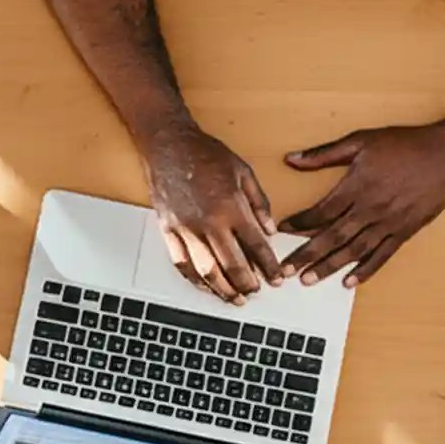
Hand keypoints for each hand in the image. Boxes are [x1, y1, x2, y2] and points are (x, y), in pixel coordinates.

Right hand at [143, 121, 284, 303]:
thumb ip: (260, 203)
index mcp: (231, 207)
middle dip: (248, 283)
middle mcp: (209, 222)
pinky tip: (205, 286)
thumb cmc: (205, 154)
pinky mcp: (168, 230)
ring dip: (222, 289)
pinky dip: (194, 279)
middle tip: (257, 291)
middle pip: (232, 265)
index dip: (269, 266)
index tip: (276, 278)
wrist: (168, 145)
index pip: (256, 246)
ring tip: (234, 298)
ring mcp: (186, 228)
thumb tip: (271, 231)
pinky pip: (181, 263)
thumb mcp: (244, 172)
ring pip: (206, 270)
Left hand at [279, 126, 444, 287]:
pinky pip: (381, 255)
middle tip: (285, 270)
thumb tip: (291, 159)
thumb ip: (323, 154)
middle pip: (333, 237)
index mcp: (356, 187)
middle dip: (307, 255)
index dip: (299, 223)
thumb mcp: (360, 141)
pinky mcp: (404, 232)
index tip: (280, 231)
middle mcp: (370, 209)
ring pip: (354, 250)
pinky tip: (349, 282)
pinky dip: (365, 270)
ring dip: (330, 267)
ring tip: (309, 280)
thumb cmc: (404, 145)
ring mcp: (388, 223)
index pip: (321, 212)